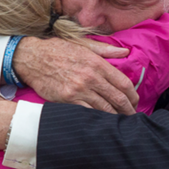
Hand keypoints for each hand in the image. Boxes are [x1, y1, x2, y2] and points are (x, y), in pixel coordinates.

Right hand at [13, 36, 137, 113]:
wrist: (32, 58)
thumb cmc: (58, 50)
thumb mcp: (83, 45)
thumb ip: (106, 50)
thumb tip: (126, 52)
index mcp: (97, 63)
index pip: (123, 83)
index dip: (133, 95)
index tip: (135, 101)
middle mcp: (90, 77)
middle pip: (117, 98)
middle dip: (128, 109)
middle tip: (133, 116)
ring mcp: (79, 90)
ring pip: (105, 109)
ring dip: (115, 117)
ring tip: (121, 123)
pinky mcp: (67, 100)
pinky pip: (88, 113)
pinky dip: (98, 119)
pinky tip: (103, 123)